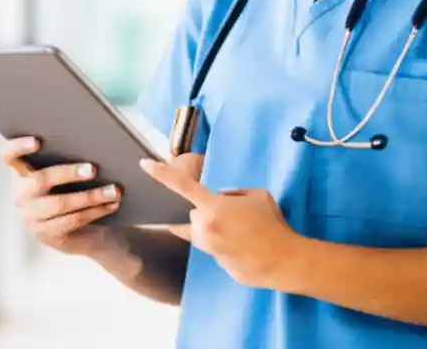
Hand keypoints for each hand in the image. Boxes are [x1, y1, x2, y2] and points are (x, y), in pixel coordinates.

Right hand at [1, 136, 123, 257]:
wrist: (79, 230)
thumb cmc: (74, 189)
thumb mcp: (67, 173)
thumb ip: (69, 156)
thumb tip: (96, 140)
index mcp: (21, 171)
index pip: (8, 155)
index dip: (18, 147)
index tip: (38, 141)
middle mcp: (20, 194)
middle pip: (39, 181)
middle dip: (67, 173)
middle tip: (93, 169)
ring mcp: (30, 217)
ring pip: (60, 204)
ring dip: (91, 197)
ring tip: (114, 190)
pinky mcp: (46, 234)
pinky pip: (72, 221)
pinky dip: (95, 211)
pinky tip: (112, 204)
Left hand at [140, 157, 298, 288]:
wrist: (282, 261)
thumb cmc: (271, 224)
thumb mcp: (257, 195)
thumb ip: (232, 193)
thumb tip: (219, 198)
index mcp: (213, 206)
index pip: (181, 185)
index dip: (160, 173)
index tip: (145, 164)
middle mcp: (204, 227)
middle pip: (194, 212)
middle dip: (208, 210)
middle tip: (236, 215)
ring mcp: (207, 247)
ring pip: (200, 230)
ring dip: (214, 227)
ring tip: (241, 231)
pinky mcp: (213, 261)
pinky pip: (211, 245)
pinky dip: (223, 241)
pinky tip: (243, 244)